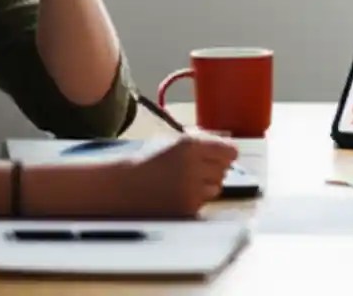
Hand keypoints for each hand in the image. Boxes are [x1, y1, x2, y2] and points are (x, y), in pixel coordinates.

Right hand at [110, 134, 238, 216]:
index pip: (230, 151)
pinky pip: (204, 202)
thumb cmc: (148, 162)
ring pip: (217, 186)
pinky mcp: (187, 208)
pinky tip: (176, 194)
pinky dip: (196, 199)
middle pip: (225, 169)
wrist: (121, 187)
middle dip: (214, 169)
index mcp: (190, 145)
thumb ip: (203, 145)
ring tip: (185, 182)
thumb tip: (232, 151)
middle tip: (195, 169)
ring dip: (207, 185)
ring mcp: (191, 189)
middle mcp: (193, 166)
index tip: (222, 156)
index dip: (226, 154)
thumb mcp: (175, 144)